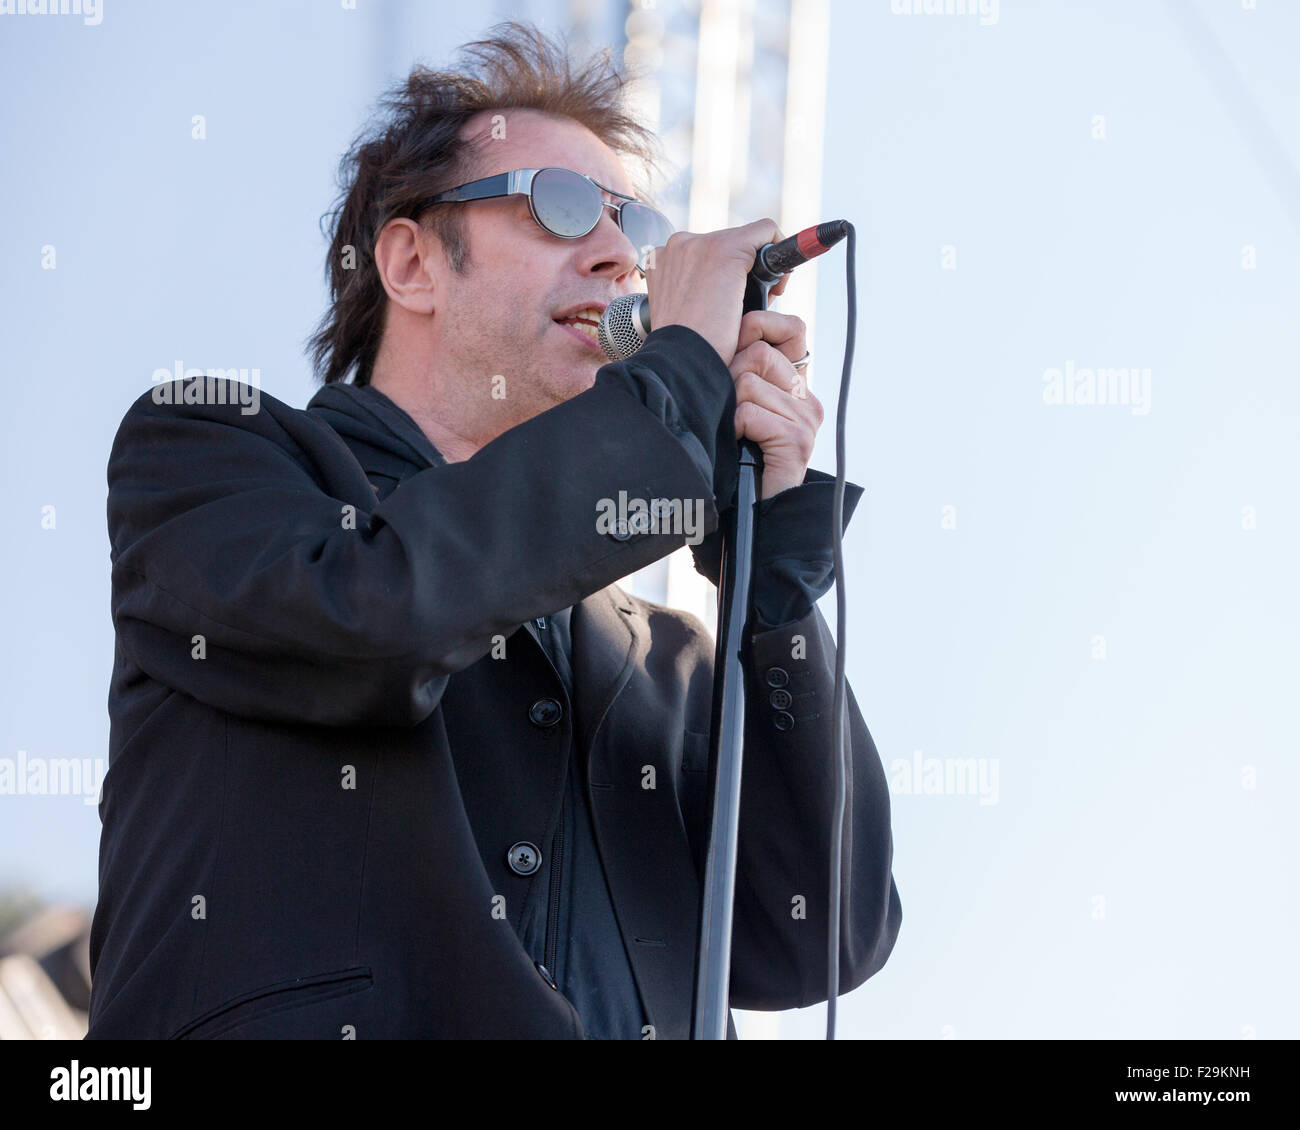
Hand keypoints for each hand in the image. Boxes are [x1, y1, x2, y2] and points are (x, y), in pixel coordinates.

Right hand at [645, 218, 790, 367]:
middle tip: (754, 306)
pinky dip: (780, 253)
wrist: (682, 365)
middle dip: (747, 272)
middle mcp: (677, 245)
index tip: (737, 301)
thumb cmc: (685, 354)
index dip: (729, 276)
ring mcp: (699, 244)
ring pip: (748, 239)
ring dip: (761, 267)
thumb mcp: (682, 317)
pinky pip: (766, 232)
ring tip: (764, 301)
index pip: (706, 254)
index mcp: (663, 262)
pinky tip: (777, 286)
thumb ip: (694, 295)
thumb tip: (721, 291)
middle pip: (728, 243)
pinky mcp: (726, 249)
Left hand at [729, 310, 822, 499]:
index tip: (734, 354)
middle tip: (730, 411)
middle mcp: (808, 398)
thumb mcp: (739, 405)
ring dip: (730, 409)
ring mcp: (807, 419)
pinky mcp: (797, 440)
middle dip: (730, 378)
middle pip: (758, 353)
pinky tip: (740, 445)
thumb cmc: (735, 458)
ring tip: (737, 433)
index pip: (791, 329)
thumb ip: (742, 369)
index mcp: (797, 385)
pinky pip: (748, 412)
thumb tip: (729, 328)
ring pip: (748, 382)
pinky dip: (735, 428)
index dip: (756, 330)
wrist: (753, 513)